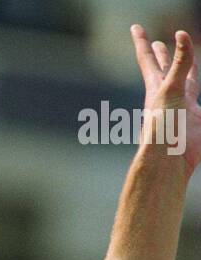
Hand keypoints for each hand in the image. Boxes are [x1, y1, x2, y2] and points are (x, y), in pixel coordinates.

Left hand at [131, 25, 200, 177]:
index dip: (142, 41)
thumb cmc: (162, 128)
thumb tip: (182, 34)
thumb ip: (179, 64)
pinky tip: (199, 98)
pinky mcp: (197, 122)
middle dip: (163, 55)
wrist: (169, 161)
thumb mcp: (170, 90)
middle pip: (166, 69)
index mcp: (157, 87)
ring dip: (185, 72)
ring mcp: (183, 108)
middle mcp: (168, 96)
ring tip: (185, 62)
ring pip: (186, 83)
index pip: (148, 58)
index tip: (135, 27)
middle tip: (159, 43)